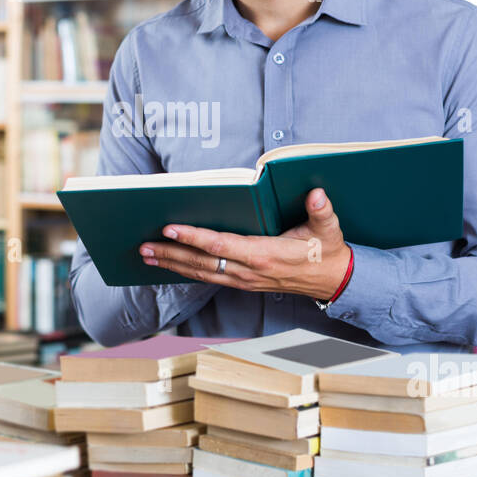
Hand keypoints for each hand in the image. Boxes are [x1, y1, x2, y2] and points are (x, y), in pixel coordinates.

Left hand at [138, 188, 350, 298]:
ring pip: (201, 273)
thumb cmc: (326, 251)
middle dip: (171, 253)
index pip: (221, 245)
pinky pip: (209, 277)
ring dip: (172, 264)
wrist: (334, 280)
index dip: (193, 237)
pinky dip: (186, 270)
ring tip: (146, 254)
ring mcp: (245, 280)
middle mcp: (250, 271)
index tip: (170, 227)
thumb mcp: (329, 228)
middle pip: (202, 263)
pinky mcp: (244, 283)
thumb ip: (322, 211)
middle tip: (143, 246)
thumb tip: (317, 194)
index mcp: (265, 255)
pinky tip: (169, 263)